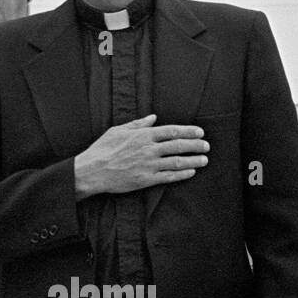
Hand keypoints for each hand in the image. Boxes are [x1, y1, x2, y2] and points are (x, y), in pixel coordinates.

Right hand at [73, 114, 208, 197]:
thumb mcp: (117, 130)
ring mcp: (148, 165)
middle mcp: (148, 149)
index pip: (172, 131)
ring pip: (177, 161)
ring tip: (204, 160)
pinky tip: (191, 172)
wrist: (92, 171)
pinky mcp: (146, 179)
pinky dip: (182, 174)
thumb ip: (137, 124)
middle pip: (178, 146)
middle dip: (196, 145)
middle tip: (206, 146)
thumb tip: (153, 117)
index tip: (200, 133)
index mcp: (142, 135)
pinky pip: (169, 176)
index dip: (189, 131)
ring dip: (193, 160)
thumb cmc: (102, 149)